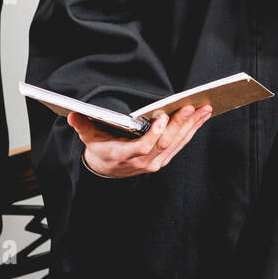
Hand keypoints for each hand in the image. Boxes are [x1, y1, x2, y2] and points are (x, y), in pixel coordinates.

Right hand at [68, 106, 211, 178]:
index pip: (142, 147)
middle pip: (165, 144)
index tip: (161, 117)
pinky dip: (191, 131)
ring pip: (176, 144)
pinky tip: (200, 118)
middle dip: (180, 124)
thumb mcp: (88, 138)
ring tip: (204, 109)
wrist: (106, 171)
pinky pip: (179, 145)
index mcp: (124, 156)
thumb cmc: (100, 150)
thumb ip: (82, 126)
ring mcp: (154, 162)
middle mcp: (142, 162)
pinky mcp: (163, 159)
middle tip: (192, 107)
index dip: (154, 134)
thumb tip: (72, 115)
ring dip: (192, 126)